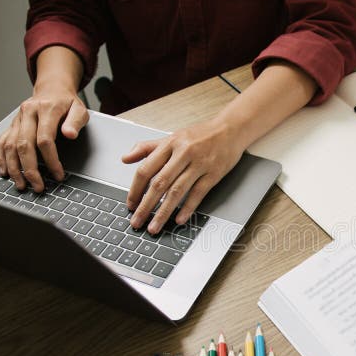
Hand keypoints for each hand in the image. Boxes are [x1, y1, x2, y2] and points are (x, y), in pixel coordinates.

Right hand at [0, 83, 87, 191]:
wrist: (52, 88)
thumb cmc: (67, 102)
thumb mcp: (80, 109)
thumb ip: (76, 122)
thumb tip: (70, 134)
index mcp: (46, 109)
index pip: (45, 139)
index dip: (51, 160)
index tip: (57, 174)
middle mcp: (28, 113)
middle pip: (24, 145)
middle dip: (30, 169)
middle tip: (38, 186)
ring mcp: (17, 119)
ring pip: (10, 145)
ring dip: (14, 168)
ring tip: (21, 184)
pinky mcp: (12, 124)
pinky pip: (1, 141)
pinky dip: (1, 158)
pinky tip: (5, 171)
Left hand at [122, 119, 245, 233]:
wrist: (230, 129)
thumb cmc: (200, 135)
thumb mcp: (172, 137)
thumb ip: (147, 148)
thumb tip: (125, 158)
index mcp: (169, 144)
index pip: (146, 169)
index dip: (135, 189)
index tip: (130, 204)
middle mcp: (183, 153)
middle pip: (159, 183)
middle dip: (145, 205)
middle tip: (136, 221)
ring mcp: (199, 163)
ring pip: (177, 191)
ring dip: (163, 212)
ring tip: (155, 226)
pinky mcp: (214, 173)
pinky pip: (198, 194)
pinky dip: (187, 208)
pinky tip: (179, 219)